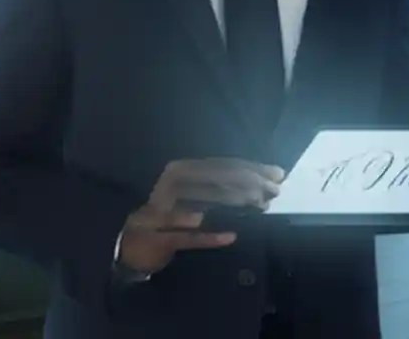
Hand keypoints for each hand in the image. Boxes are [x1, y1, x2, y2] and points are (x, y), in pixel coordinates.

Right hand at [117, 158, 285, 275]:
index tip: (277, 174)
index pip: (221, 165)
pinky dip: (209, 237)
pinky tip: (231, 236)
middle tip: (273, 190)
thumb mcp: (196, 197)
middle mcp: (171, 183)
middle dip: (248, 181)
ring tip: (259, 203)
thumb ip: (225, 188)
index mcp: (180, 170)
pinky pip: (188, 237)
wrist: (131, 244)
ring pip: (203, 199)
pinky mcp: (160, 237)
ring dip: (233, 200)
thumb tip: (266, 179)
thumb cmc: (170, 217)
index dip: (251, 168)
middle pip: (214, 176)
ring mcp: (163, 209)